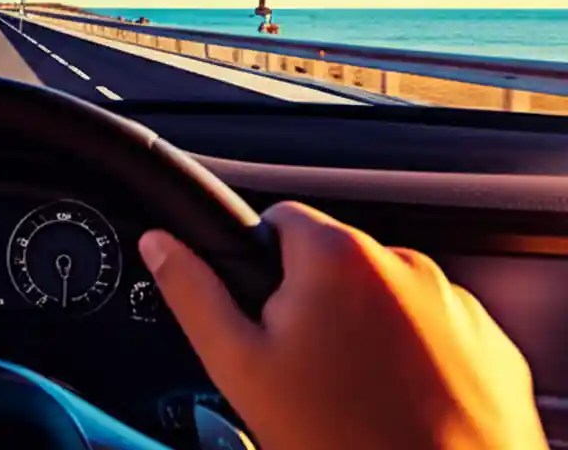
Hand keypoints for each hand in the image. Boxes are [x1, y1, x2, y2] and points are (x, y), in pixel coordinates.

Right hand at [139, 201, 547, 449]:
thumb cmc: (341, 439)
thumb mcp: (240, 366)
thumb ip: (194, 293)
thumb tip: (159, 245)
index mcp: (337, 257)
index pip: (278, 218)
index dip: (257, 264)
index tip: (261, 316)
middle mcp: (403, 265)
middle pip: (332, 262)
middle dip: (311, 303)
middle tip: (301, 371)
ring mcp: (455, 304)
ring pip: (383, 299)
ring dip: (363, 331)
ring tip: (351, 396)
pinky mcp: (487, 345)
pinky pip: (433, 334)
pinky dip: (411, 359)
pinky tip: (394, 404)